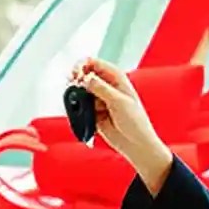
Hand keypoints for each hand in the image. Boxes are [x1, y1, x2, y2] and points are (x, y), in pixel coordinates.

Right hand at [70, 57, 172, 192]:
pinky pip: (80, 107)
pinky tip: (82, 114)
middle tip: (72, 86)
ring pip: (80, 92)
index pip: (95, 63)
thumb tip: (85, 78)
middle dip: (76, 80)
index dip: (82, 65)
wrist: (135, 144)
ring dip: (76, 97)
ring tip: (79, 104)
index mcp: (116, 78)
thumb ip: (101, 88)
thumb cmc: (135, 122)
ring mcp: (98, 100)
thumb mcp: (119, 102)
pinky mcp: (93, 113)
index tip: (76, 74)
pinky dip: (78, 109)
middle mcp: (106, 87)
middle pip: (84, 76)